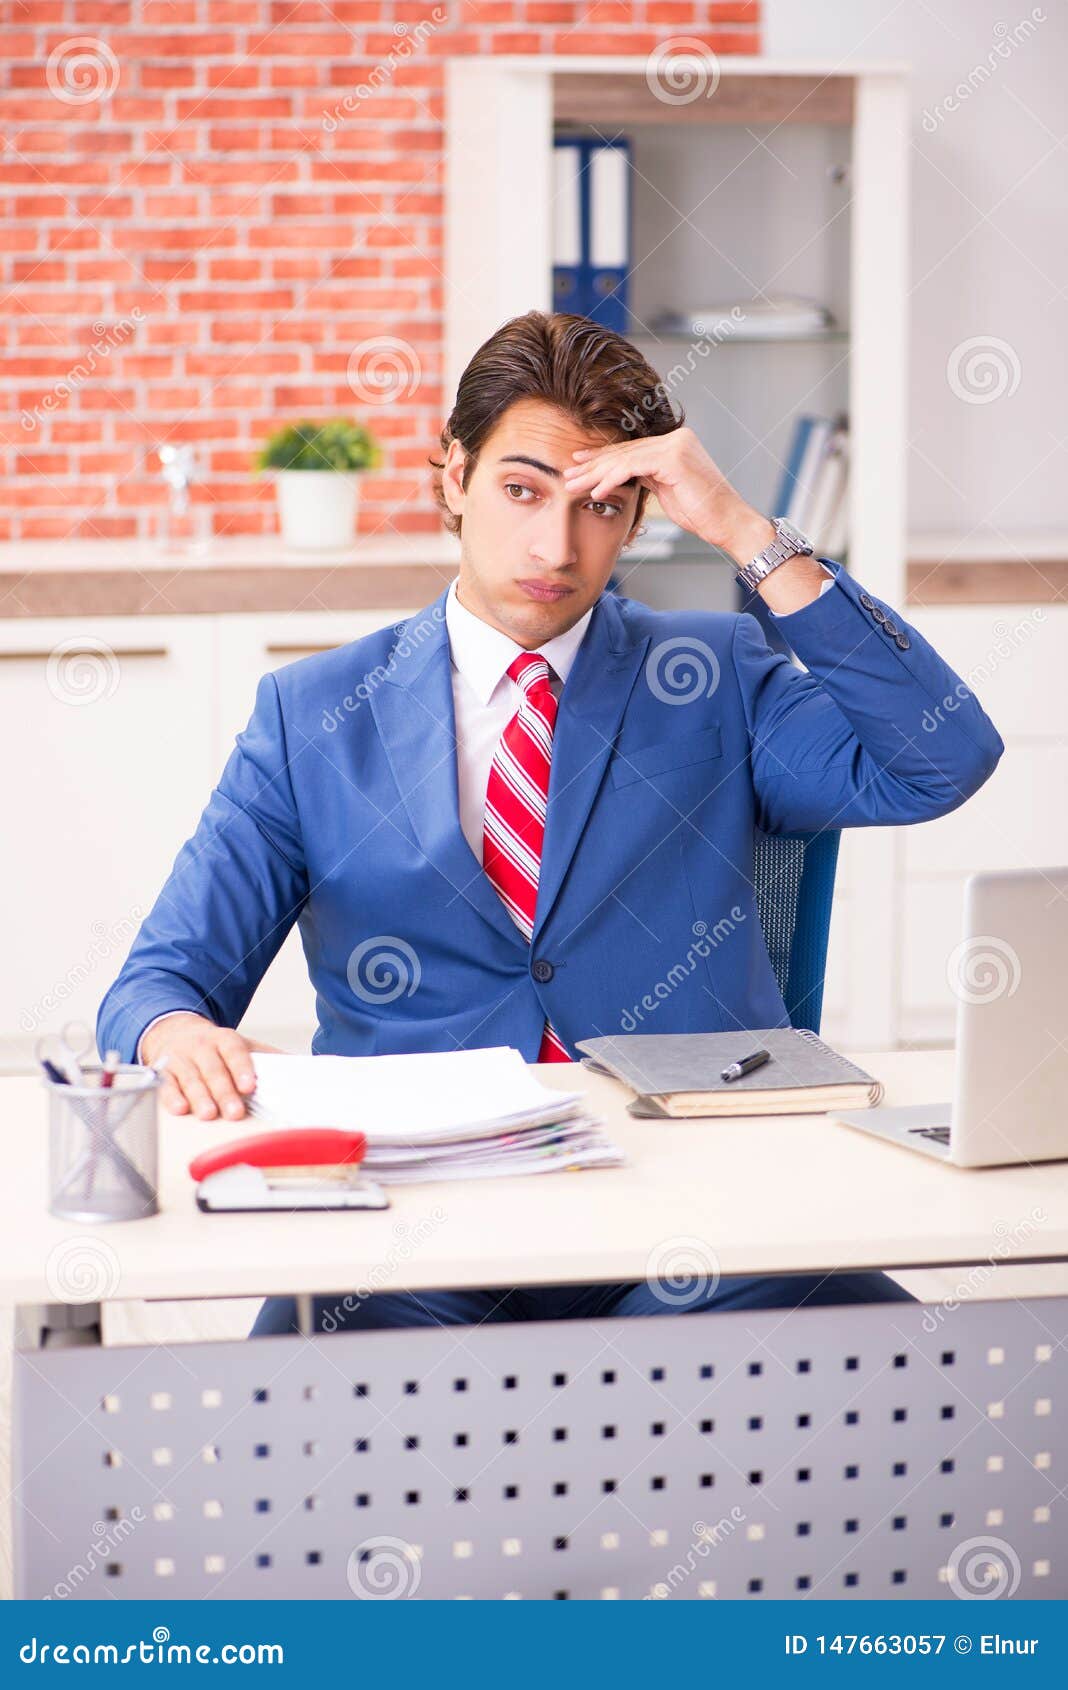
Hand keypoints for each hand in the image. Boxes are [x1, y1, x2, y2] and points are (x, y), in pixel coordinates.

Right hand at [141, 1012, 280, 1121]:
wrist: (174, 1032)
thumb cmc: (214, 1047)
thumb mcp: (240, 1045)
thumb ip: (266, 1056)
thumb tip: (299, 1067)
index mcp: (224, 1039)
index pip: (234, 1052)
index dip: (242, 1068)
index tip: (250, 1086)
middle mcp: (201, 1047)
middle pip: (213, 1070)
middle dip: (224, 1092)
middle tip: (234, 1112)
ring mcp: (180, 1059)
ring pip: (190, 1079)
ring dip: (200, 1098)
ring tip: (209, 1115)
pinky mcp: (162, 1071)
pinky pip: (166, 1084)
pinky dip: (171, 1097)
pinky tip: (180, 1109)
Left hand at [562, 425, 772, 561]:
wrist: (728, 523)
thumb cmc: (702, 512)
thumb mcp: (667, 490)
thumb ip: (648, 476)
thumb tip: (624, 475)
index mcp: (675, 443)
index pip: (631, 450)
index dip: (602, 459)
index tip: (578, 466)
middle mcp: (676, 438)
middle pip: (625, 452)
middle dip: (593, 466)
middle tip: (568, 475)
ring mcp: (676, 445)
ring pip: (625, 458)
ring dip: (596, 474)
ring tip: (574, 486)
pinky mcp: (674, 458)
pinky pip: (634, 467)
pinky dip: (612, 479)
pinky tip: (596, 492)